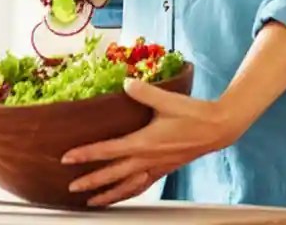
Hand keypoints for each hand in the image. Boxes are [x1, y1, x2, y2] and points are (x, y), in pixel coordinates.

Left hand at [61, 79, 238, 206]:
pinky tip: (121, 195)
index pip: (109, 151)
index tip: (67, 158)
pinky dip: (128, 193)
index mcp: (144, 142)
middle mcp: (147, 159)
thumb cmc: (193, 114)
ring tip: (92, 202)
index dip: (86, 154)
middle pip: (113, 175)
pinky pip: (141, 186)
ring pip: (127, 187)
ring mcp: (156, 167)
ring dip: (108, 195)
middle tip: (71, 188)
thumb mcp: (168, 99)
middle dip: (91, 182)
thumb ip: (144, 92)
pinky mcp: (164, 170)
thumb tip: (126, 83)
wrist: (217, 129)